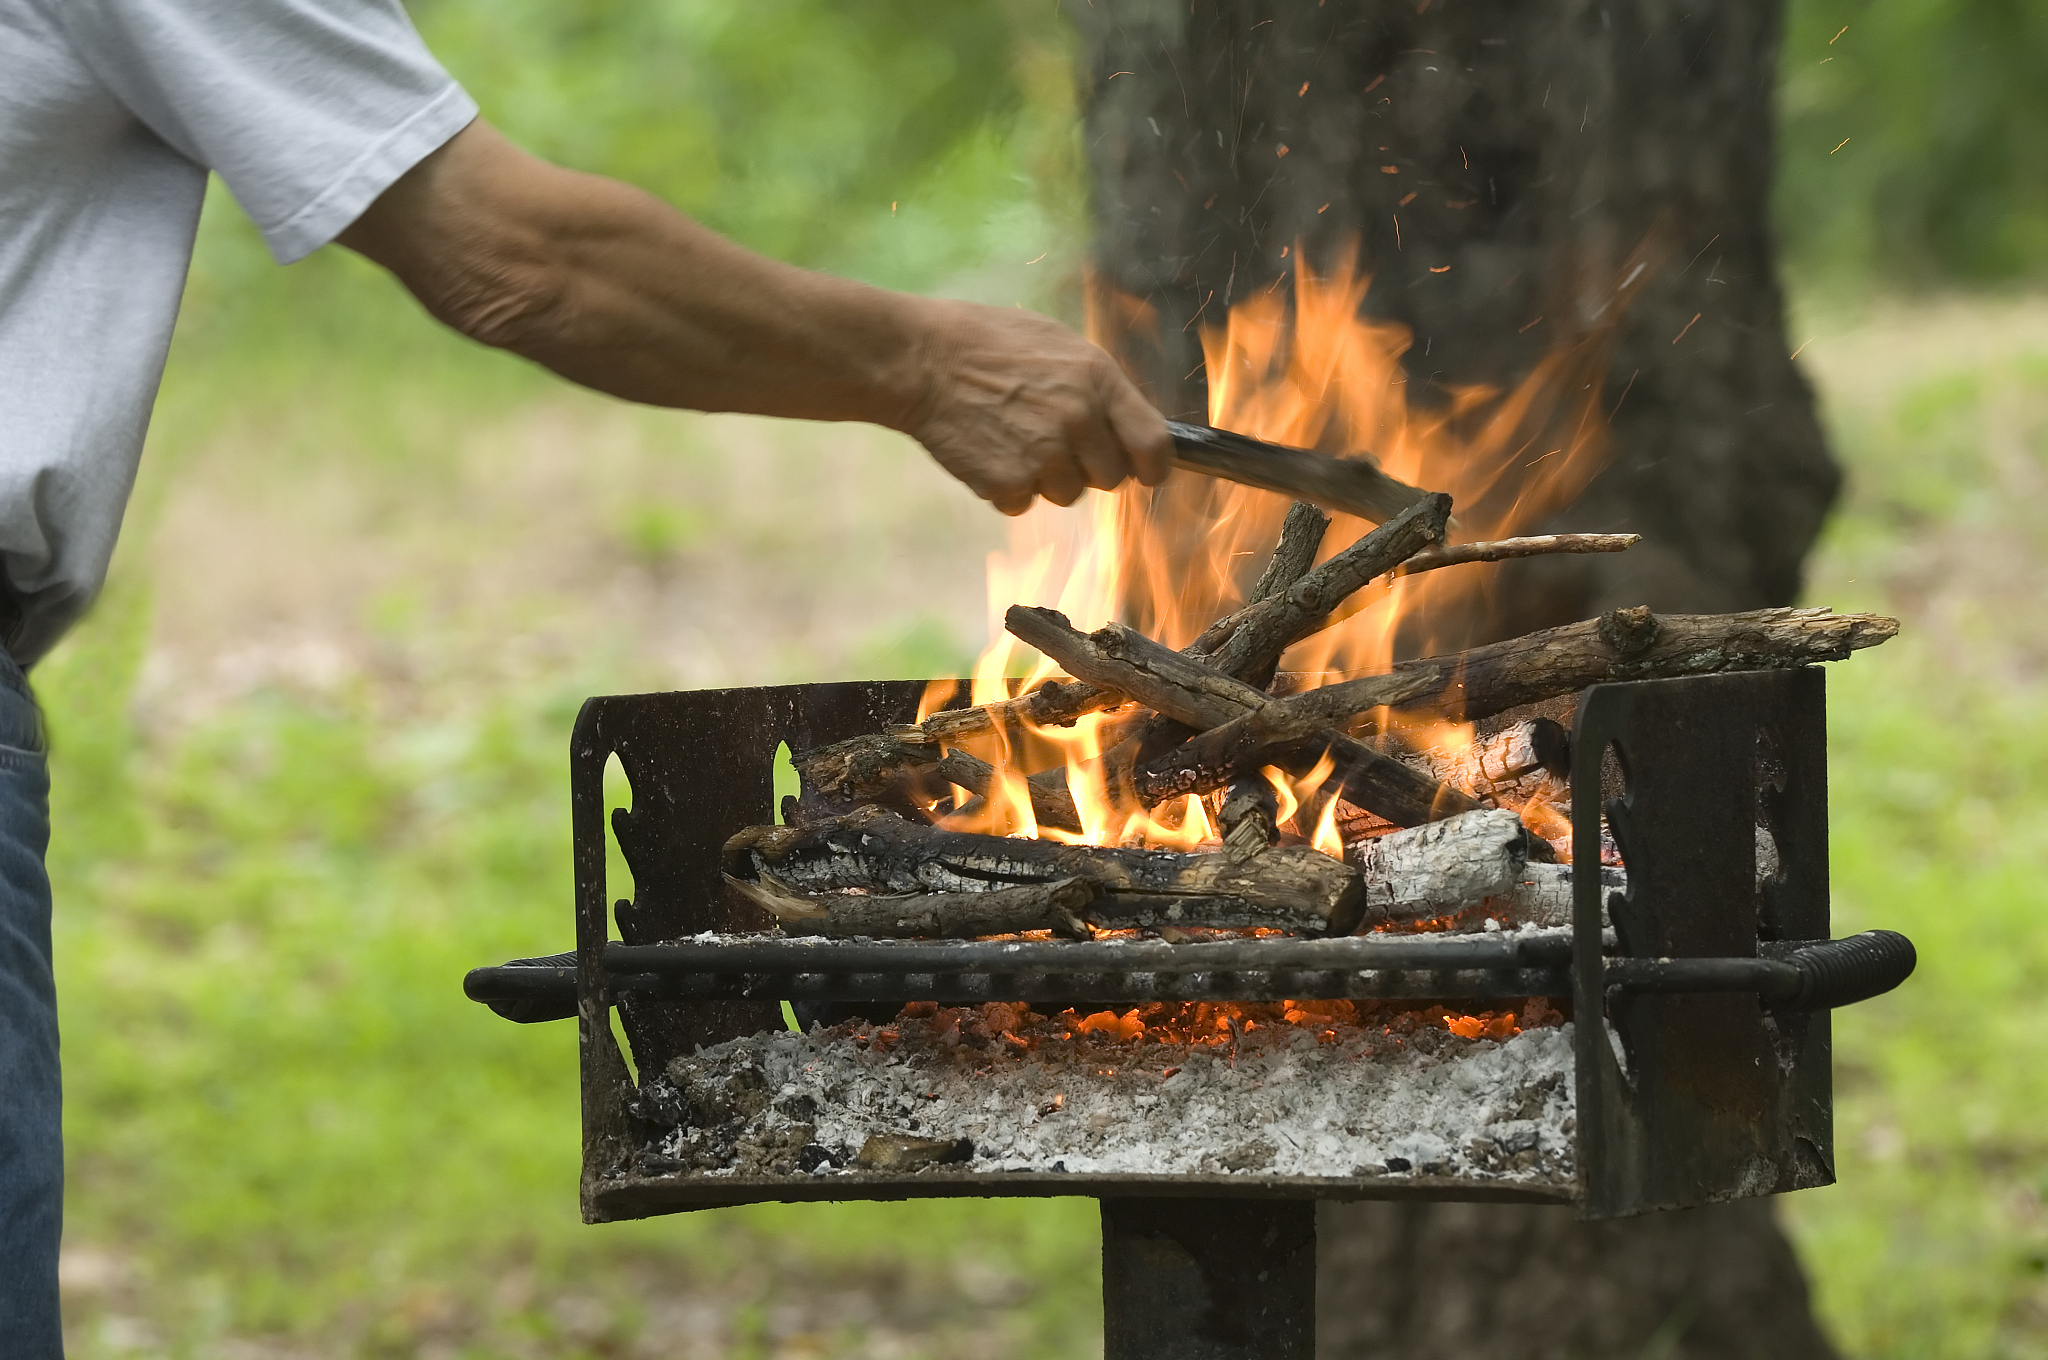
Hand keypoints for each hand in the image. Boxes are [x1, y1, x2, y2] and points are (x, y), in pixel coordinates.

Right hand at [899, 299, 1173, 514]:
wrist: (921, 359)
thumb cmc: (987, 344)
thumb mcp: (1058, 344)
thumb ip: (1098, 388)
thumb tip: (1130, 428)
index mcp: (1097, 378)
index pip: (1154, 443)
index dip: (1154, 466)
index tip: (1146, 473)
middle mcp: (1078, 418)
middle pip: (1110, 478)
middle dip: (1087, 467)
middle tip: (1050, 440)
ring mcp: (1043, 454)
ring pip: (1067, 494)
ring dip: (1045, 477)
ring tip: (1010, 436)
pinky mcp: (1007, 482)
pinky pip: (1023, 503)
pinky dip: (1006, 487)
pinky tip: (987, 449)